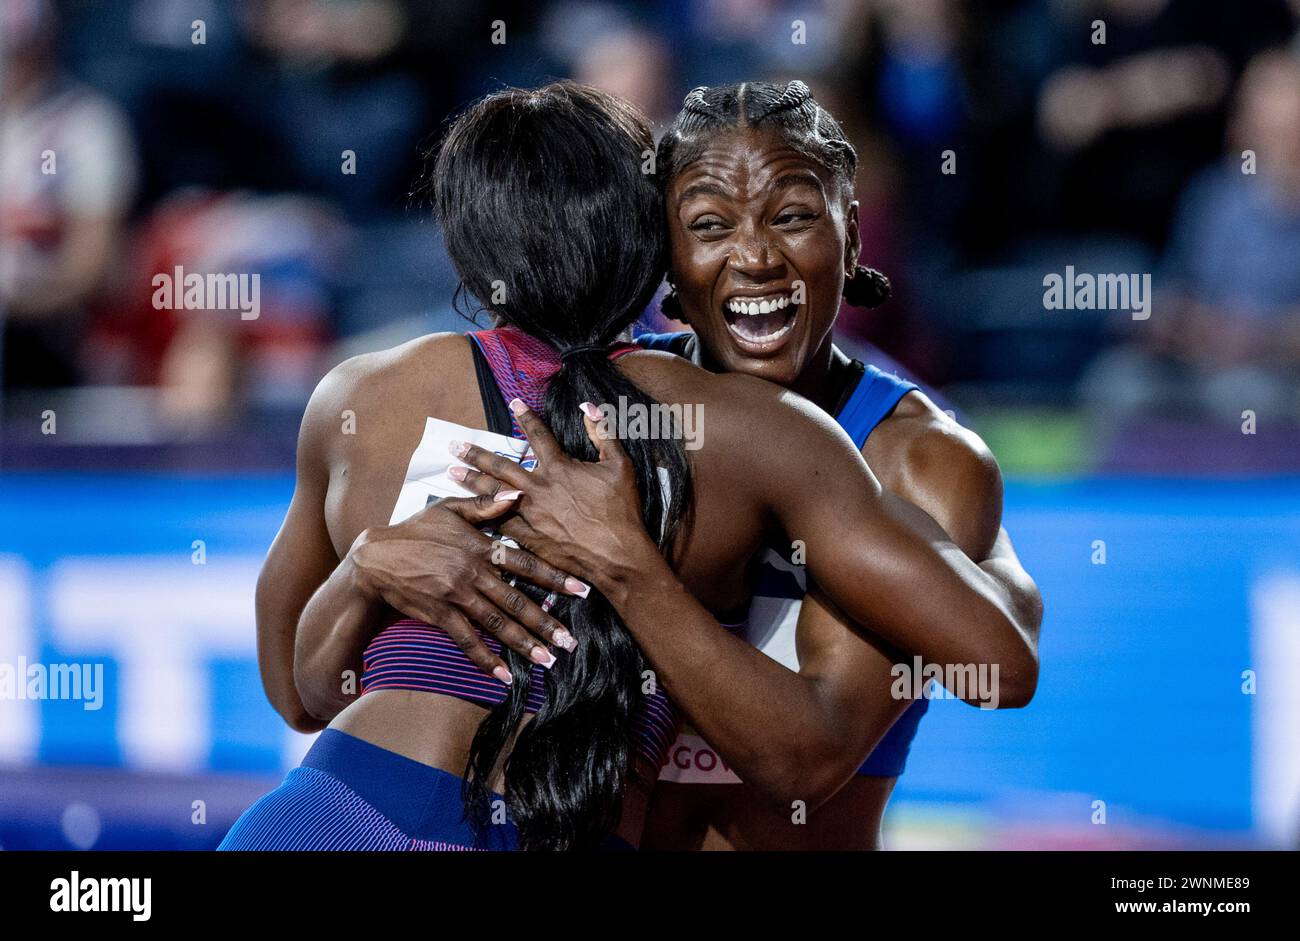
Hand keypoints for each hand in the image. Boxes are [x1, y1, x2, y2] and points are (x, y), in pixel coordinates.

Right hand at [347, 490, 587, 683]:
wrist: (376, 557)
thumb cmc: (416, 530)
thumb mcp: (449, 509)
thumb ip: (484, 505)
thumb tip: (517, 495)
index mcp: (479, 546)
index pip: (525, 563)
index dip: (553, 577)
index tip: (580, 590)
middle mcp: (472, 572)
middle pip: (516, 600)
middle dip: (546, 622)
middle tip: (570, 642)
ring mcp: (456, 595)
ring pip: (496, 623)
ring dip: (523, 644)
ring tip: (547, 660)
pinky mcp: (439, 614)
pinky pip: (467, 640)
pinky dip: (485, 659)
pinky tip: (503, 675)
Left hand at [449, 399, 660, 595]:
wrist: (616, 555)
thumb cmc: (621, 511)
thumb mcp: (619, 465)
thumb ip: (603, 433)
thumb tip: (589, 406)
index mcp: (559, 468)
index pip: (537, 435)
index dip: (526, 417)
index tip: (513, 403)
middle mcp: (538, 488)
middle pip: (500, 466)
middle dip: (476, 453)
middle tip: (455, 445)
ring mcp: (529, 514)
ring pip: (492, 494)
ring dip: (471, 482)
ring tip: (452, 472)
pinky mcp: (528, 538)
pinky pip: (500, 522)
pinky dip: (484, 515)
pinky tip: (470, 511)